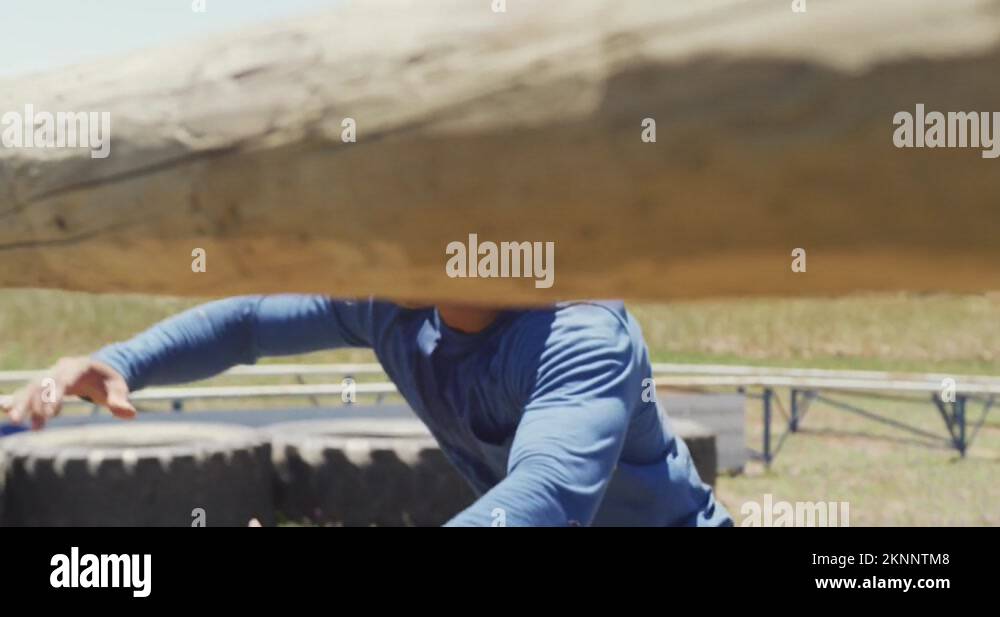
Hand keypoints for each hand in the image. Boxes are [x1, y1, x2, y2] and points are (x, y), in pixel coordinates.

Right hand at [1, 356, 135, 429]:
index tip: (51, 414)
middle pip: (42, 383)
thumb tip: (131, 413)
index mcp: (78, 367)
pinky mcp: (42, 384)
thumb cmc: (109, 382)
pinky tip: (5, 410)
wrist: (98, 371)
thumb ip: (121, 401)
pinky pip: (26, 391)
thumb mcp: (119, 389)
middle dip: (34, 402)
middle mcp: (59, 369)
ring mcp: (48, 376)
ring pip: (30, 388)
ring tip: (15, 421)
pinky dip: (16, 400)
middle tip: (27, 422)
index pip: (64, 380)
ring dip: (22, 404)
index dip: (55, 396)